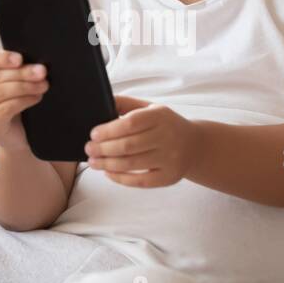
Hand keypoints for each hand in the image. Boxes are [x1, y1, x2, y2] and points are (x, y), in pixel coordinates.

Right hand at [0, 49, 48, 152]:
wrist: (13, 132)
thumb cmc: (12, 99)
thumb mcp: (11, 80)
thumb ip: (16, 69)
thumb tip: (36, 65)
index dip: (2, 58)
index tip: (20, 59)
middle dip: (22, 73)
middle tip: (42, 72)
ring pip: (1, 92)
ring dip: (26, 87)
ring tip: (43, 85)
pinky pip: (6, 109)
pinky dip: (24, 101)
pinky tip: (36, 98)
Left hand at [83, 95, 201, 187]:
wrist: (195, 146)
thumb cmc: (165, 125)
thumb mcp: (151, 109)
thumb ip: (127, 104)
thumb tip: (102, 101)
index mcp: (161, 116)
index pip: (131, 124)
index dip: (109, 130)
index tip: (93, 134)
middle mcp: (167, 137)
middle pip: (128, 145)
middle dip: (103, 149)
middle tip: (89, 149)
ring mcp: (170, 159)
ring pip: (132, 164)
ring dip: (108, 164)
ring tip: (94, 162)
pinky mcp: (169, 177)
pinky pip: (140, 181)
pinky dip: (121, 178)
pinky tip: (109, 173)